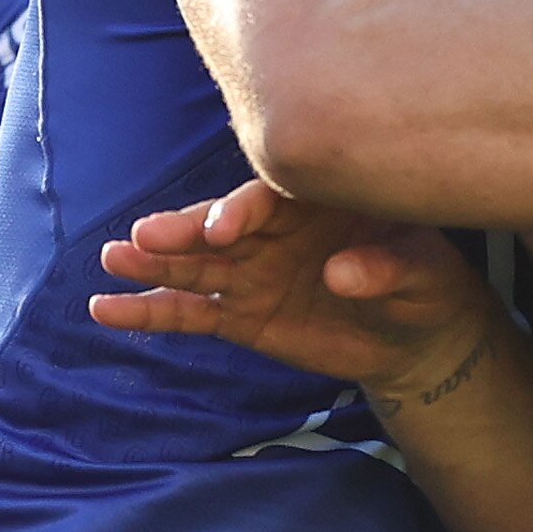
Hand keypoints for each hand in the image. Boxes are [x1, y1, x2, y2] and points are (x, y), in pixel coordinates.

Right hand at [90, 179, 507, 404]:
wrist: (418, 333)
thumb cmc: (425, 284)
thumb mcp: (422, 274)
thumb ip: (386, 268)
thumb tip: (344, 273)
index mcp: (312, 202)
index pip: (269, 198)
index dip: (243, 210)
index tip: (221, 228)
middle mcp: (272, 230)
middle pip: (219, 226)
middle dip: (183, 232)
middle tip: (143, 237)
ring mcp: (252, 271)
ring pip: (195, 265)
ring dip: (153, 264)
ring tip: (112, 259)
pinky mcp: (242, 313)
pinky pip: (189, 312)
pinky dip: (150, 311)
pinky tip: (107, 308)